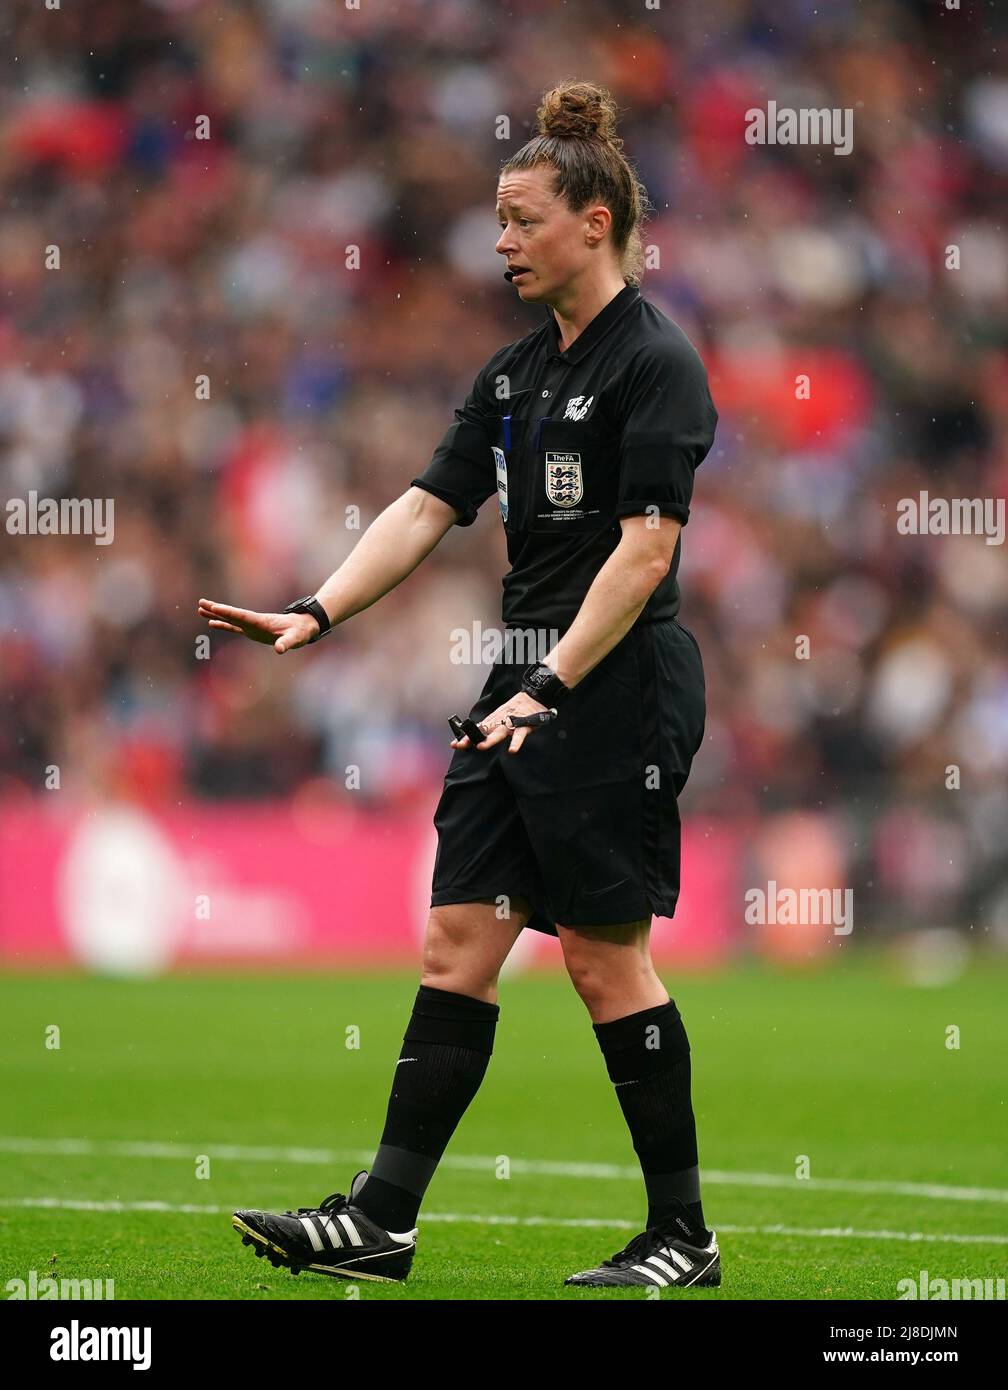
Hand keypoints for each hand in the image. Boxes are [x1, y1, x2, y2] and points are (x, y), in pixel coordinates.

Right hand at [197, 598, 320, 654]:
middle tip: (200, 603)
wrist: (302, 627)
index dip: (228, 612)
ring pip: (230, 619)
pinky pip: (234, 627)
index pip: (242, 616)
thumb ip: (287, 643)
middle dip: (216, 609)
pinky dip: (223, 624)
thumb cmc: (299, 632)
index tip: (214, 607)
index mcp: (261, 621)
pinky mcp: (251, 630)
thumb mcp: (295, 639)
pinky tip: (211, 623)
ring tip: (199, 609)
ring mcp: (251, 625)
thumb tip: (279, 650)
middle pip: (231, 614)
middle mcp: (253, 621)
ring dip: (216, 615)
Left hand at [450, 691, 552, 754]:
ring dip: (490, 740)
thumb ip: (491, 727)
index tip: (455, 744)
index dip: (466, 737)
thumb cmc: (517, 709)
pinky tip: (512, 750)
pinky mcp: (524, 725)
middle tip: (461, 745)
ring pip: (499, 733)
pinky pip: (519, 735)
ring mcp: (511, 723)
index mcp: (494, 720)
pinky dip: (516, 742)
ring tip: (481, 747)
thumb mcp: (501, 716)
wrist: (534, 696)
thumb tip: (478, 739)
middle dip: (472, 738)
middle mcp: (500, 721)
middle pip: (484, 731)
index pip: (477, 729)